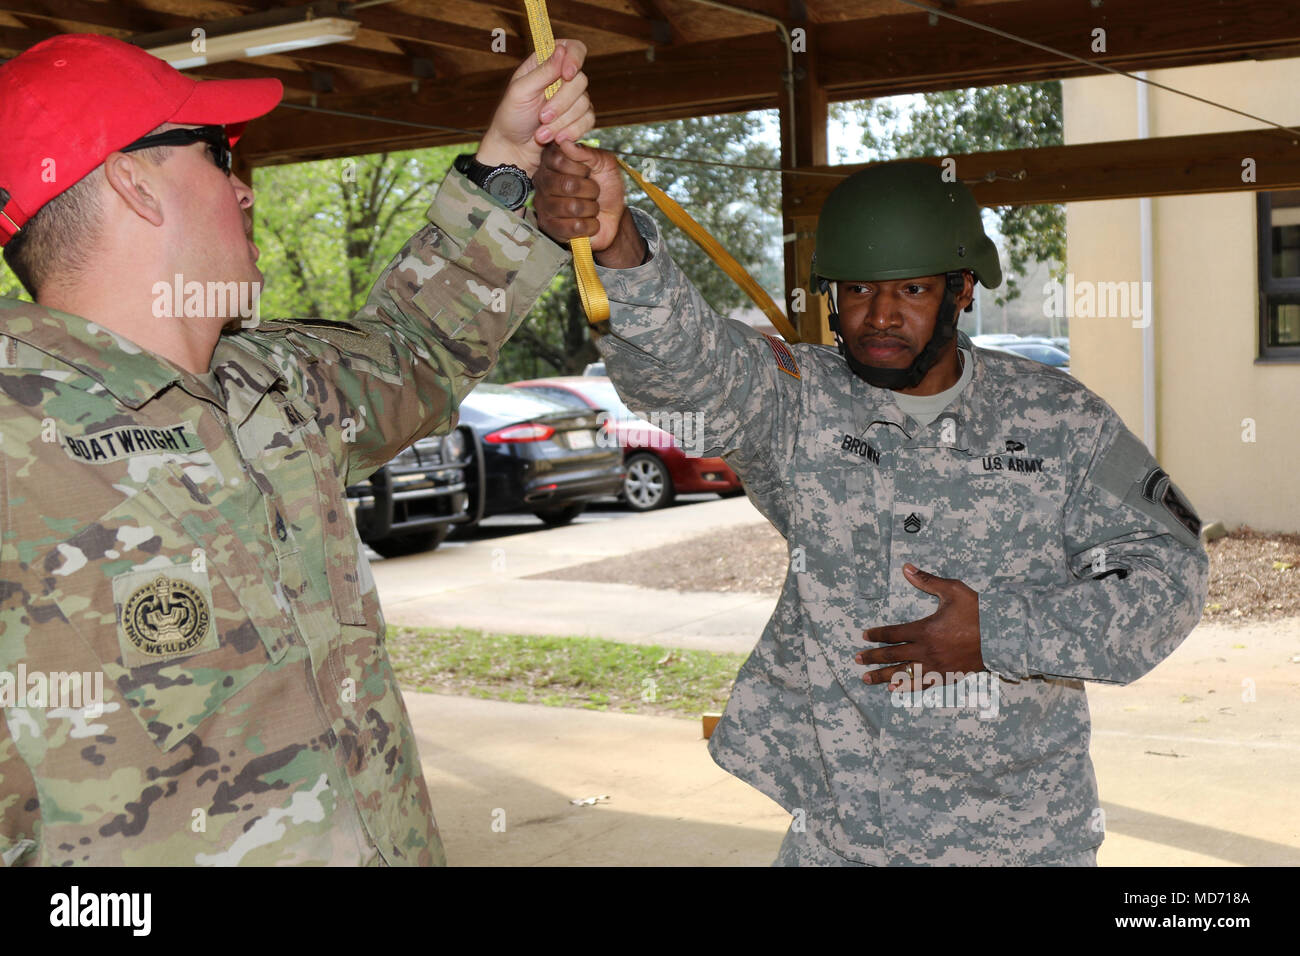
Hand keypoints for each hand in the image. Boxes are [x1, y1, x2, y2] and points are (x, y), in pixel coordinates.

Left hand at [477, 39, 593, 178]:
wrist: (514, 150)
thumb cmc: (511, 118)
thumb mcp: (520, 91)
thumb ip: (542, 71)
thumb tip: (561, 49)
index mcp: (545, 63)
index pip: (573, 48)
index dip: (574, 58)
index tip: (567, 75)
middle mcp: (561, 78)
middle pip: (580, 81)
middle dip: (561, 103)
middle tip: (541, 117)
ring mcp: (572, 99)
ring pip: (584, 104)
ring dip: (562, 122)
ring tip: (541, 134)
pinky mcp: (579, 119)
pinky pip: (588, 121)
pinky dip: (572, 132)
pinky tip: (557, 140)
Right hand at [534, 139, 626, 251]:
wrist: (613, 215)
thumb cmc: (606, 186)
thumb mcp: (604, 163)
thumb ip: (587, 152)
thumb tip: (565, 143)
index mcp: (552, 161)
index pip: (559, 159)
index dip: (582, 168)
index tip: (589, 172)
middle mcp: (542, 181)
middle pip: (567, 185)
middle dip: (591, 190)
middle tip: (594, 192)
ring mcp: (543, 205)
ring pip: (572, 208)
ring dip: (592, 209)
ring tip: (591, 207)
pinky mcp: (549, 227)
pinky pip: (573, 227)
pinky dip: (590, 226)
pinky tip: (588, 222)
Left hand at [855, 563, 985, 688]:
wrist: (1002, 635)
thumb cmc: (978, 611)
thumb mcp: (952, 591)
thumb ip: (927, 581)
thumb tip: (906, 567)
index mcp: (925, 629)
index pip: (893, 633)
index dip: (877, 634)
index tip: (865, 635)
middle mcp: (926, 650)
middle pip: (892, 654)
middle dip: (873, 657)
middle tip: (858, 659)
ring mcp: (936, 666)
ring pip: (903, 672)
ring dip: (882, 676)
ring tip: (866, 679)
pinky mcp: (947, 676)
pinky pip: (922, 684)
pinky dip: (906, 687)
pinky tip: (894, 690)